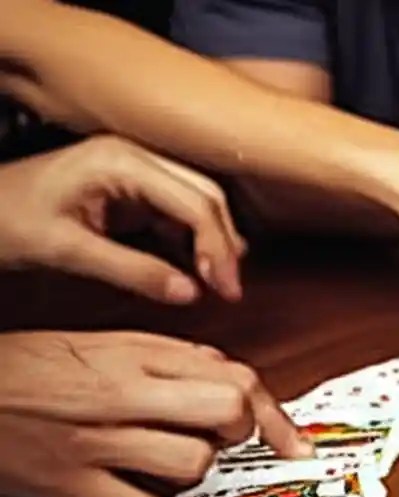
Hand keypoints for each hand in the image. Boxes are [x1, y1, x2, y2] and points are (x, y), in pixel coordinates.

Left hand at [0, 136, 244, 302]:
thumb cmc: (8, 221)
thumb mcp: (67, 251)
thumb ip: (133, 271)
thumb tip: (191, 293)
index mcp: (120, 161)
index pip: (194, 202)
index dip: (217, 247)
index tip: (226, 287)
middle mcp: (134, 155)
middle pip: (206, 195)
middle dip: (224, 243)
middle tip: (230, 289)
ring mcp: (135, 168)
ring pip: (199, 200)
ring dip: (214, 240)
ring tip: (220, 281)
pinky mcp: (131, 186)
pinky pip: (178, 209)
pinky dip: (193, 239)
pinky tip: (197, 267)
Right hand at [0, 331, 309, 496]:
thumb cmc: (22, 367)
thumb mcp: (97, 342)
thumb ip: (167, 356)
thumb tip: (226, 375)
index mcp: (134, 354)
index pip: (236, 377)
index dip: (276, 414)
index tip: (295, 441)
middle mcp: (122, 395)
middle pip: (228, 415)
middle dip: (240, 432)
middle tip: (221, 438)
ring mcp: (97, 442)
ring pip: (193, 463)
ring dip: (191, 467)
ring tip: (161, 457)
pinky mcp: (70, 486)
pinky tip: (127, 491)